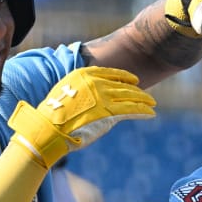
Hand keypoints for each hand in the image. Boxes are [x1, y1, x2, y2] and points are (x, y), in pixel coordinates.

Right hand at [8, 67, 155, 167]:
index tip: (134, 80)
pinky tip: (150, 113)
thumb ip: (82, 92)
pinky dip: (143, 111)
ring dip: (143, 100)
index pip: (110, 73)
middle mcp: (96, 83)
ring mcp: (104, 96)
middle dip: (137, 90)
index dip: (124, 77)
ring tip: (152, 103)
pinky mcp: (110, 112)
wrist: (49, 129)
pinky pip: (132, 110)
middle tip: (147, 95)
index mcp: (83, 74)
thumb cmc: (54, 117)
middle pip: (123, 85)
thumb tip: (94, 100)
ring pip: (131, 96)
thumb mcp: (65, 94)